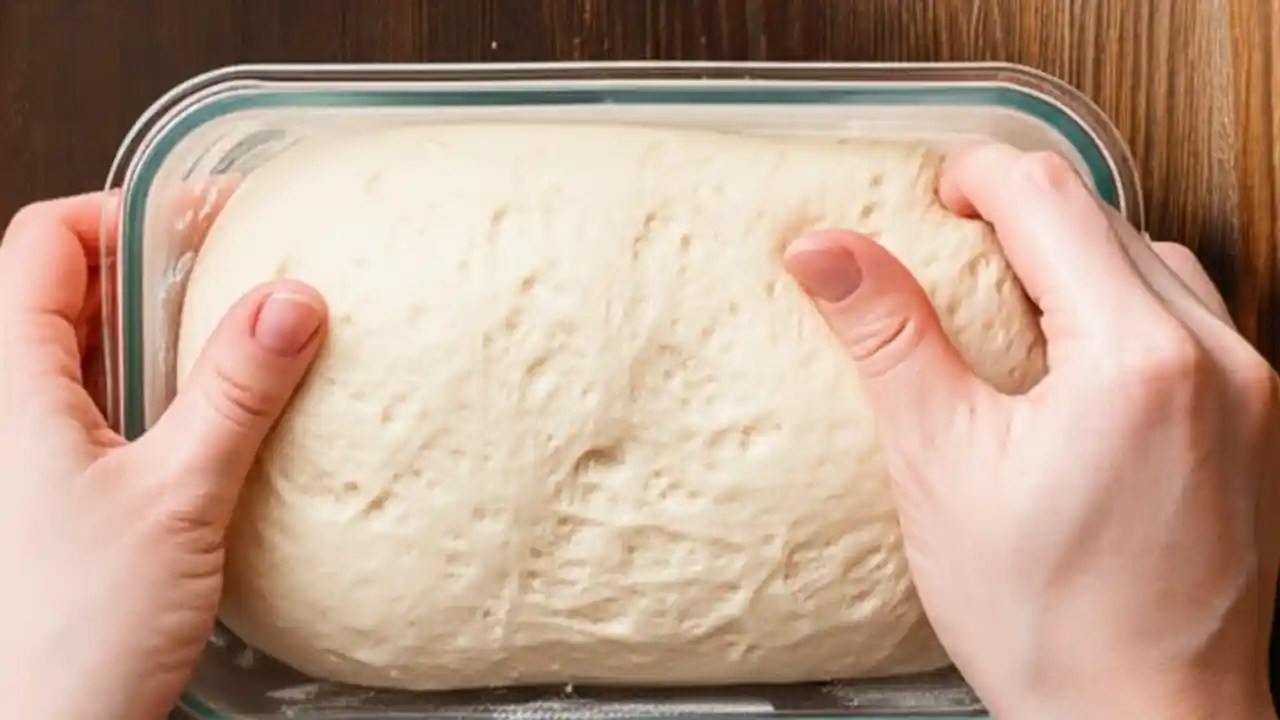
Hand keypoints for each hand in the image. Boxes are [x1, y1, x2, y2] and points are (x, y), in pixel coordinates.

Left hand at [0, 192, 327, 719]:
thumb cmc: (70, 637)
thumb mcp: (175, 499)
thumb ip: (234, 393)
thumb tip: (290, 301)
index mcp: (7, 384)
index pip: (46, 241)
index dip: (126, 213)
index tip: (212, 220)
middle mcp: (8, 410)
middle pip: (71, 292)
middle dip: (160, 273)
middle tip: (248, 275)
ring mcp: (32, 457)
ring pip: (93, 359)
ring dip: (167, 340)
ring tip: (248, 343)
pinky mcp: (61, 502)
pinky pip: (108, 418)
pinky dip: (164, 400)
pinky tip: (224, 425)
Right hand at [784, 146, 1279, 718]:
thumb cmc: (1047, 619)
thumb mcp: (940, 466)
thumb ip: (889, 337)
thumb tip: (825, 251)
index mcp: (1135, 355)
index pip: (1049, 195)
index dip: (974, 175)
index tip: (929, 195)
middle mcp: (1215, 354)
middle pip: (1104, 218)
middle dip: (1017, 214)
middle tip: (947, 252)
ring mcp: (1250, 388)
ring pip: (1152, 261)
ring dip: (1072, 257)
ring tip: (1004, 305)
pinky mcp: (1254, 421)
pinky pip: (1188, 316)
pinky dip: (1120, 305)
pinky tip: (1071, 361)